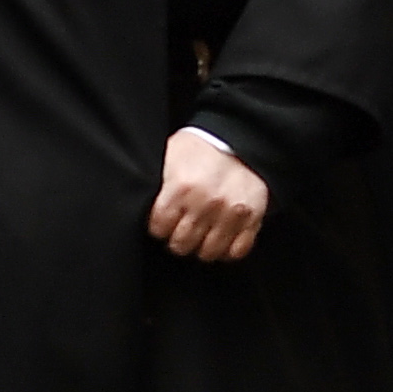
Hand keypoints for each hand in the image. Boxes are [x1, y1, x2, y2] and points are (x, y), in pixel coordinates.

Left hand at [147, 129, 269, 262]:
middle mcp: (206, 203)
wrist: (242, 139)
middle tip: (180, 232)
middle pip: (181, 244)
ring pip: (208, 252)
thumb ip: (158, 181)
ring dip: (201, 247)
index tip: (163, 224)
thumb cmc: (201, 149)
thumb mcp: (171, 155)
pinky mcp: (253, 219)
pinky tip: (220, 240)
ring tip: (200, 236)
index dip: (159, 227)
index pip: (159, 228)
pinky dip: (227, 250)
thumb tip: (139, 196)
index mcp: (182, 187)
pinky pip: (237, 251)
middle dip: (177, 239)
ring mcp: (232, 213)